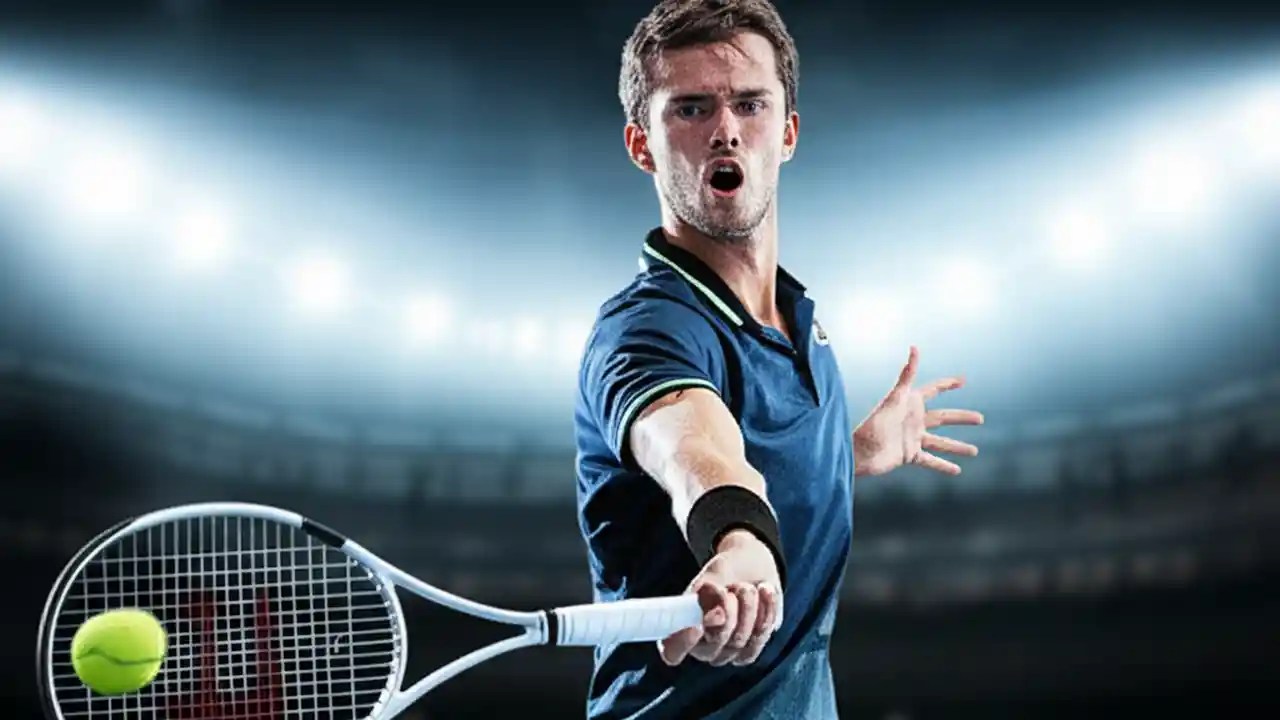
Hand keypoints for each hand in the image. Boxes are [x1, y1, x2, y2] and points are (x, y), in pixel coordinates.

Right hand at [659, 529, 782, 667]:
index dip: (683, 643)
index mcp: (679, 627)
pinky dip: (766, 611)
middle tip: (735, 587)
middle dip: (730, 611)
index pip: (672, 652)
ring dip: (749, 607)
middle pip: (714, 646)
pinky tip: (764, 591)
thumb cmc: (724, 572)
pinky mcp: (749, 649)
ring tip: (747, 586)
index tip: (697, 625)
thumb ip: (708, 597)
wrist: (751, 567)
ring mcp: (725, 651)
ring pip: (740, 643)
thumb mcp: (713, 577)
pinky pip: (759, 639)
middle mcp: (700, 646)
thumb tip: (712, 619)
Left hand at [853, 346, 983, 476]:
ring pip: (941, 442)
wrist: (860, 452)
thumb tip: (915, 347)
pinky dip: (944, 466)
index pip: (933, 390)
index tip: (963, 380)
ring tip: (975, 451)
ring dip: (958, 447)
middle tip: (981, 418)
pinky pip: (931, 461)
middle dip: (962, 418)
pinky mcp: (909, 456)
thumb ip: (907, 374)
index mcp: (910, 403)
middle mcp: (913, 420)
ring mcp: (912, 438)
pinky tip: (957, 471)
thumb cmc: (874, 423)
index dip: (948, 384)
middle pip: (943, 418)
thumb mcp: (894, 398)